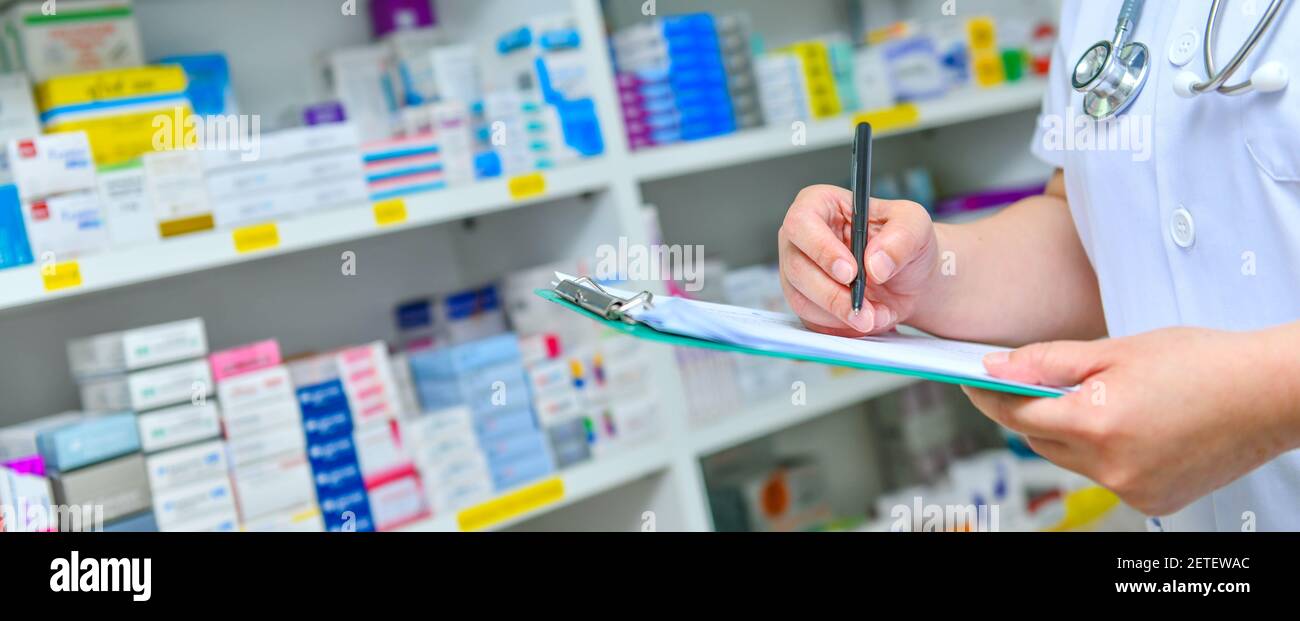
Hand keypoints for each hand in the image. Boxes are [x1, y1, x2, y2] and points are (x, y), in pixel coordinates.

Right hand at [778, 185, 940, 336]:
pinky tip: (866, 320)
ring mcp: (798, 273)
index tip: (850, 272)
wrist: (910, 277)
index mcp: (819, 205)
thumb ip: (901, 238)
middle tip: (864, 308)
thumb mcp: (915, 225)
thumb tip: (874, 264)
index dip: (821, 249)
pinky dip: (841, 326)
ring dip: (838, 314)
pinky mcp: (805, 301)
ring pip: (800, 299)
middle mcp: (800, 239)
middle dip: (832, 294)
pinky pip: (811, 320)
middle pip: (796, 267)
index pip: (801, 222)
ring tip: (874, 316)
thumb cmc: (905, 242)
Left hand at [964, 328, 1295, 515]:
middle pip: (1039, 440)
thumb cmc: (1202, 363)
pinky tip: (1124, 425)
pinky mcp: (1152, 499)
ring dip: (1066, 431)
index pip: (1016, 414)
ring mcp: (1132, 489)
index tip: (971, 380)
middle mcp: (1110, 467)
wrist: (1268, 394)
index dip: (989, 395)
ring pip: (1070, 459)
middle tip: (1025, 381)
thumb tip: (997, 367)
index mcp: (1096, 425)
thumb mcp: (1115, 349)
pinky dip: (1100, 451)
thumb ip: (1048, 361)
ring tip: (1093, 397)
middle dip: (1028, 410)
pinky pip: (1103, 475)